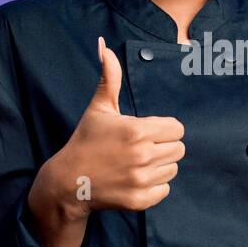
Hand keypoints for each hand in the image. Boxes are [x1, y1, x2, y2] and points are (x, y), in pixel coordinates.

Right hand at [40, 36, 184, 219]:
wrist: (68, 182)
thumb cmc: (86, 140)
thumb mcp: (99, 108)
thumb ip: (109, 78)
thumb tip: (104, 46)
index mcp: (137, 130)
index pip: (177, 128)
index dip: (164, 129)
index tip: (146, 132)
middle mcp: (142, 156)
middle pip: (179, 148)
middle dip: (163, 146)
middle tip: (141, 148)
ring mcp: (141, 180)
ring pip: (173, 168)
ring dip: (160, 166)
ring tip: (136, 163)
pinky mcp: (139, 200)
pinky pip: (165, 189)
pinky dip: (154, 186)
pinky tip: (134, 179)